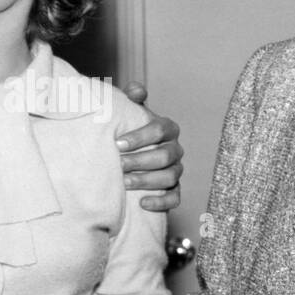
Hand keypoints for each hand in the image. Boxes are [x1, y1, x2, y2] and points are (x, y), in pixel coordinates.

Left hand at [116, 82, 182, 211]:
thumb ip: (131, 100)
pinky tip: (142, 204)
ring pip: (170, 177)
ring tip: (124, 183)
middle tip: (118, 164)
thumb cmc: (128, 133)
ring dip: (146, 180)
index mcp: (167, 129)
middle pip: (165, 155)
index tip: (118, 143)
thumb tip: (136, 90)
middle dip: (141, 160)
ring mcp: (176, 171)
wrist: (129, 160)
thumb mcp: (129, 115)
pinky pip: (175, 198)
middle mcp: (175, 149)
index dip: (141, 136)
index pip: (161, 129)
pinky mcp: (174, 191)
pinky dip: (160, 202)